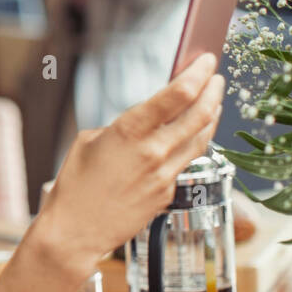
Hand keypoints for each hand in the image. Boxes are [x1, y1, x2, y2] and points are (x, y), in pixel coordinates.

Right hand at [31, 52, 224, 269]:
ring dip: (211, 116)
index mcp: (128, 132)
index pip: (177, 94)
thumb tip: (143, 122)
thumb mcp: (88, 142)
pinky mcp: (167, 193)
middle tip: (217, 78)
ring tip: (214, 102)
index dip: (197, 73)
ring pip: (201, 138)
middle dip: (213, 90)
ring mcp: (164, 175)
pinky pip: (185, 162)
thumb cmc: (74, 186)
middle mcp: (153, 152)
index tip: (206, 60)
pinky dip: (192, 144)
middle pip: (199, 113)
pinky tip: (190, 137)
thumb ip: (120, 127)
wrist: (75, 231)